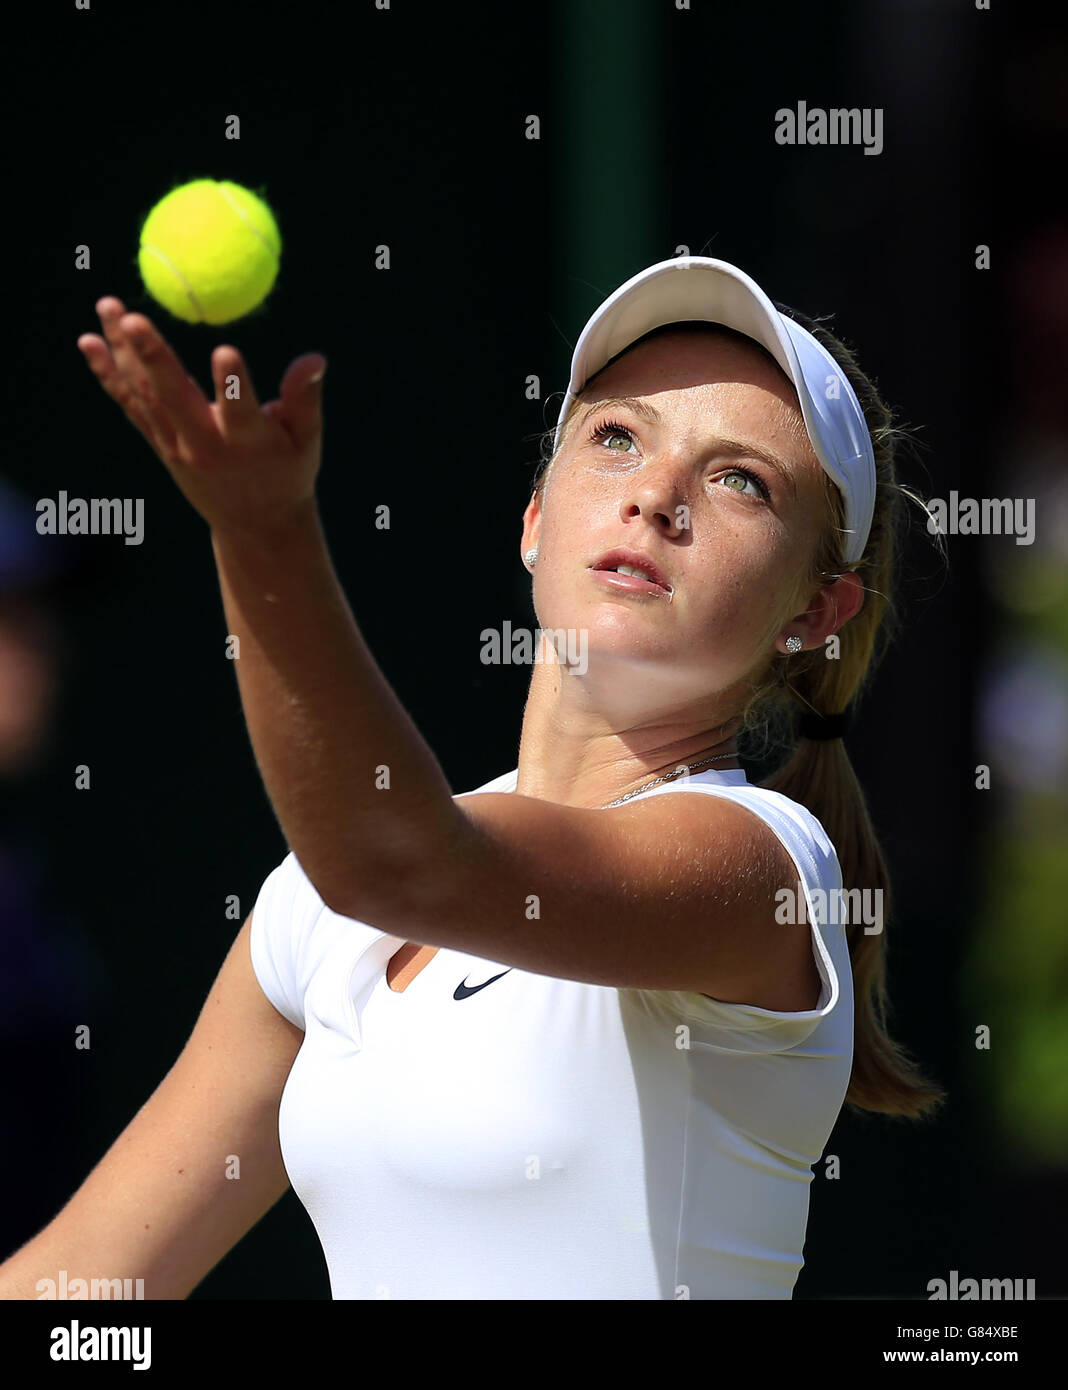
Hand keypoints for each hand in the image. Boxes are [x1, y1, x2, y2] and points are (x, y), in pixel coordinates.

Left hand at [77, 297, 327, 534]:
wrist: (254, 523)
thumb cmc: (288, 473)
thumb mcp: (307, 441)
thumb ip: (305, 399)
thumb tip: (315, 357)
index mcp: (249, 442)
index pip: (241, 411)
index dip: (233, 384)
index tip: (227, 352)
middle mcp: (207, 445)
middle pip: (174, 397)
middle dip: (152, 357)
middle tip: (132, 318)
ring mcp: (177, 446)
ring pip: (145, 394)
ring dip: (121, 350)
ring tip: (106, 305)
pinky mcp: (160, 444)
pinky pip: (131, 405)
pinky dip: (108, 374)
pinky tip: (89, 341)